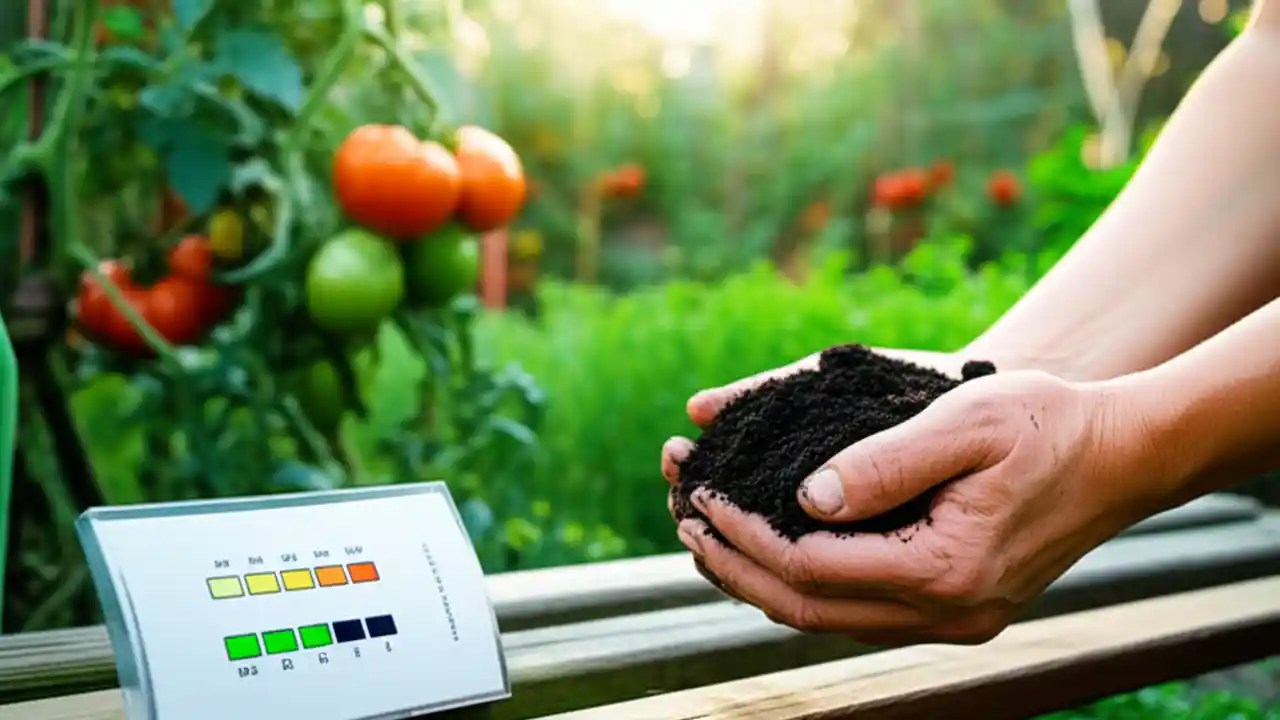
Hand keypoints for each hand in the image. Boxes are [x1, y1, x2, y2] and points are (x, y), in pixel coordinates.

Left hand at [671, 370, 1172, 645]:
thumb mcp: (964, 421)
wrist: (1122, 455)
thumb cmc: (1047, 424)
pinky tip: (772, 552)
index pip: (810, 567)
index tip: (700, 494)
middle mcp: (947, 614)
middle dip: (735, 565)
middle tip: (684, 520)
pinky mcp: (954, 610)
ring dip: (761, 580)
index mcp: (945, 569)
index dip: (743, 534)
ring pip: (828, 620)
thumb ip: (882, 463)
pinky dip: (803, 585)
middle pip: (807, 610)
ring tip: (709, 537)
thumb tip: (804, 500)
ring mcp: (953, 621)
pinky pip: (857, 612)